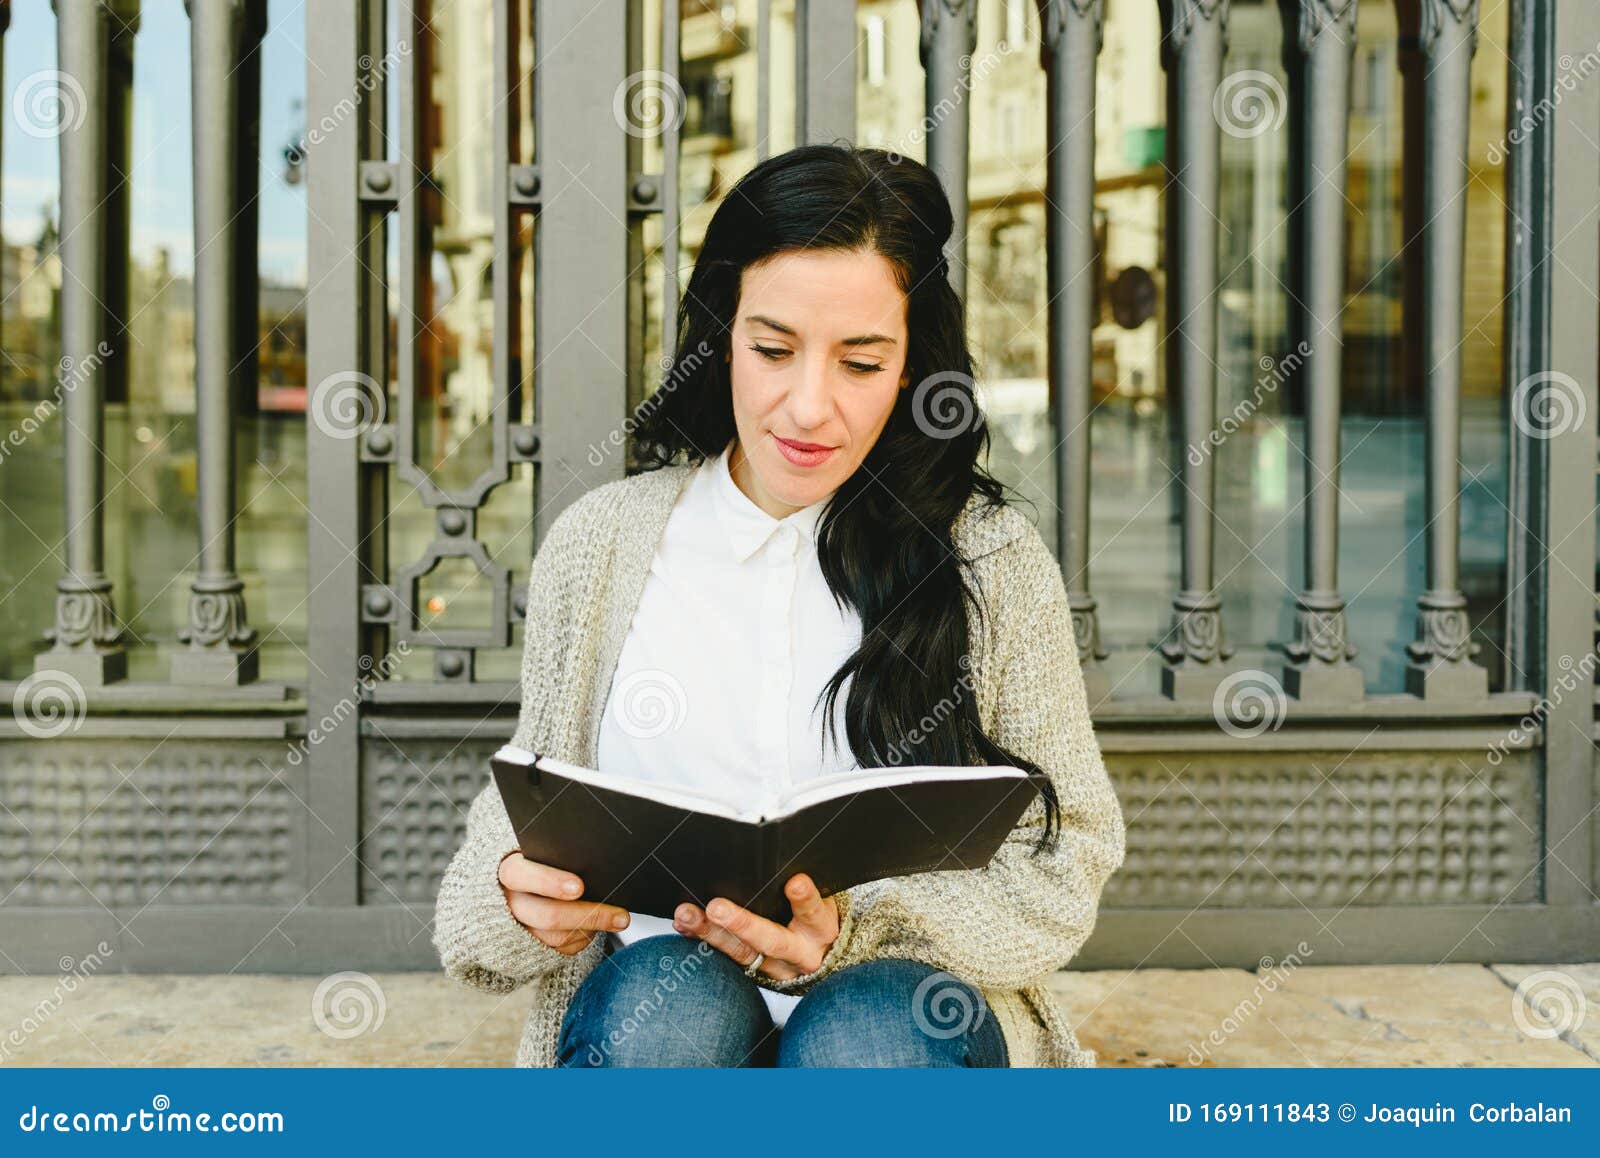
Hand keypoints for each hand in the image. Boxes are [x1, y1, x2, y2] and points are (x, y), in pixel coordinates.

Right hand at [497, 851, 628, 955]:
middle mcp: (507, 902)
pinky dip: (582, 940)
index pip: (519, 875)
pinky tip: (595, 927)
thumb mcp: (540, 850)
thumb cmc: (537, 862)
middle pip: (546, 915)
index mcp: (506, 870)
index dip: (549, 882)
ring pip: (554, 938)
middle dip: (588, 915)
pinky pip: (559, 951)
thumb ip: (559, 852)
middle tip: (619, 915)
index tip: (579, 887)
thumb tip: (597, 858)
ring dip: (591, 929)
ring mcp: (516, 928)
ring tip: (617, 919)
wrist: (516, 886)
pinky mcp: (528, 948)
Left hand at [672, 873, 838, 980]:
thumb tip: (775, 857)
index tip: (795, 883)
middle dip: (742, 924)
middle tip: (716, 907)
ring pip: (742, 953)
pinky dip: (702, 939)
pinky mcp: (755, 973)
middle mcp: (800, 953)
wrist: (822, 958)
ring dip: (711, 933)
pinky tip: (684, 926)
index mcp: (820, 929)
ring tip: (686, 914)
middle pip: (772, 940)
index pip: (814, 913)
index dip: (805, 900)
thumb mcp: (821, 902)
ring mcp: (776, 967)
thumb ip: (802, 890)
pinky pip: (726, 958)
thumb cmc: (815, 917)